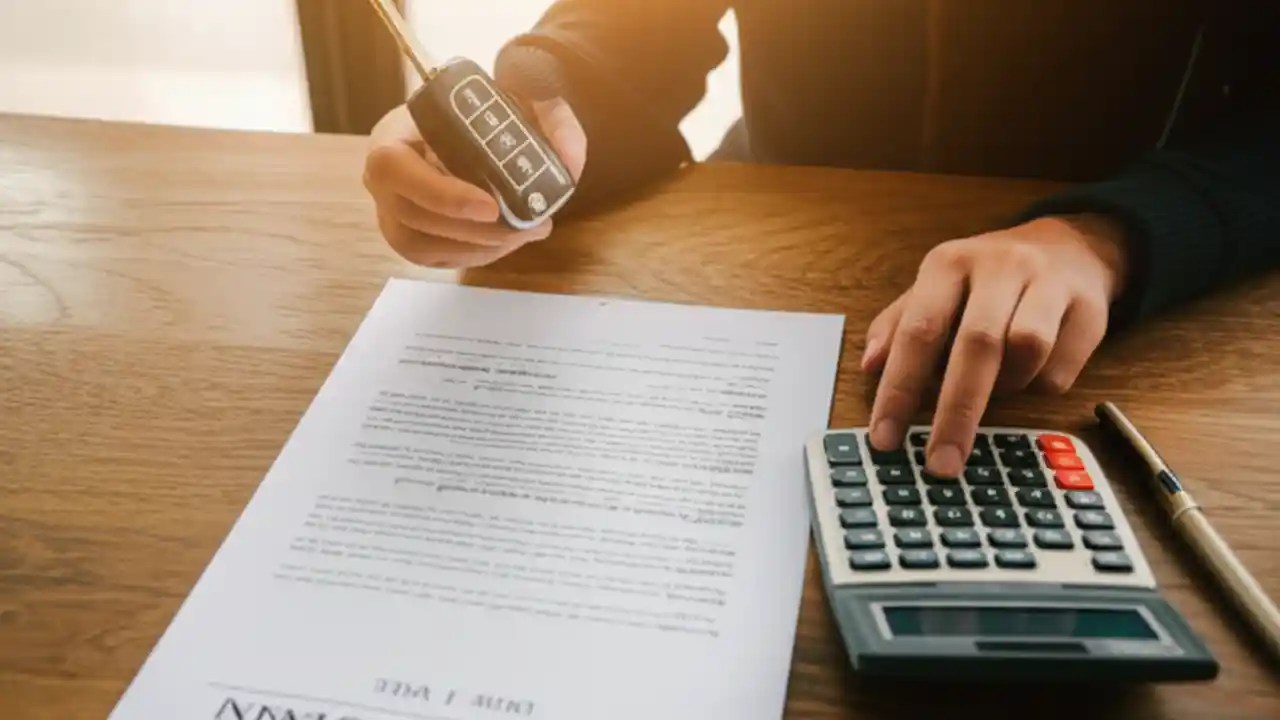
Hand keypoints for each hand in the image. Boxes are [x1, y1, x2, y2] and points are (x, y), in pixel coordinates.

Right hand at [363, 97, 586, 268]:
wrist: (471, 130)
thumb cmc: (484, 114)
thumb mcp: (520, 100)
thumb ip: (553, 120)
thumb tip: (571, 161)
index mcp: (391, 137)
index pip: (393, 170)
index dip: (440, 194)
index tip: (489, 206)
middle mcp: (381, 180)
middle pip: (412, 219)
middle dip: (474, 231)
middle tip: (527, 227)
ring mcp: (390, 214)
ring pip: (422, 247)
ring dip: (479, 247)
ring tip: (525, 234)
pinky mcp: (411, 240)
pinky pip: (436, 259)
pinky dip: (476, 255)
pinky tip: (507, 241)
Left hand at [862, 215, 1129, 476]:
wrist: (1069, 247)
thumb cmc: (986, 280)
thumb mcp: (936, 289)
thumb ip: (898, 325)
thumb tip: (870, 366)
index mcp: (949, 264)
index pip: (918, 331)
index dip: (899, 389)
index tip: (886, 439)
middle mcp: (999, 266)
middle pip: (977, 345)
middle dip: (956, 412)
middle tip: (941, 464)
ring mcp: (1049, 283)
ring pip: (1027, 351)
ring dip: (1006, 387)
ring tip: (996, 388)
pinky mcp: (1090, 308)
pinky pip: (1060, 371)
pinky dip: (1038, 386)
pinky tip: (1031, 373)